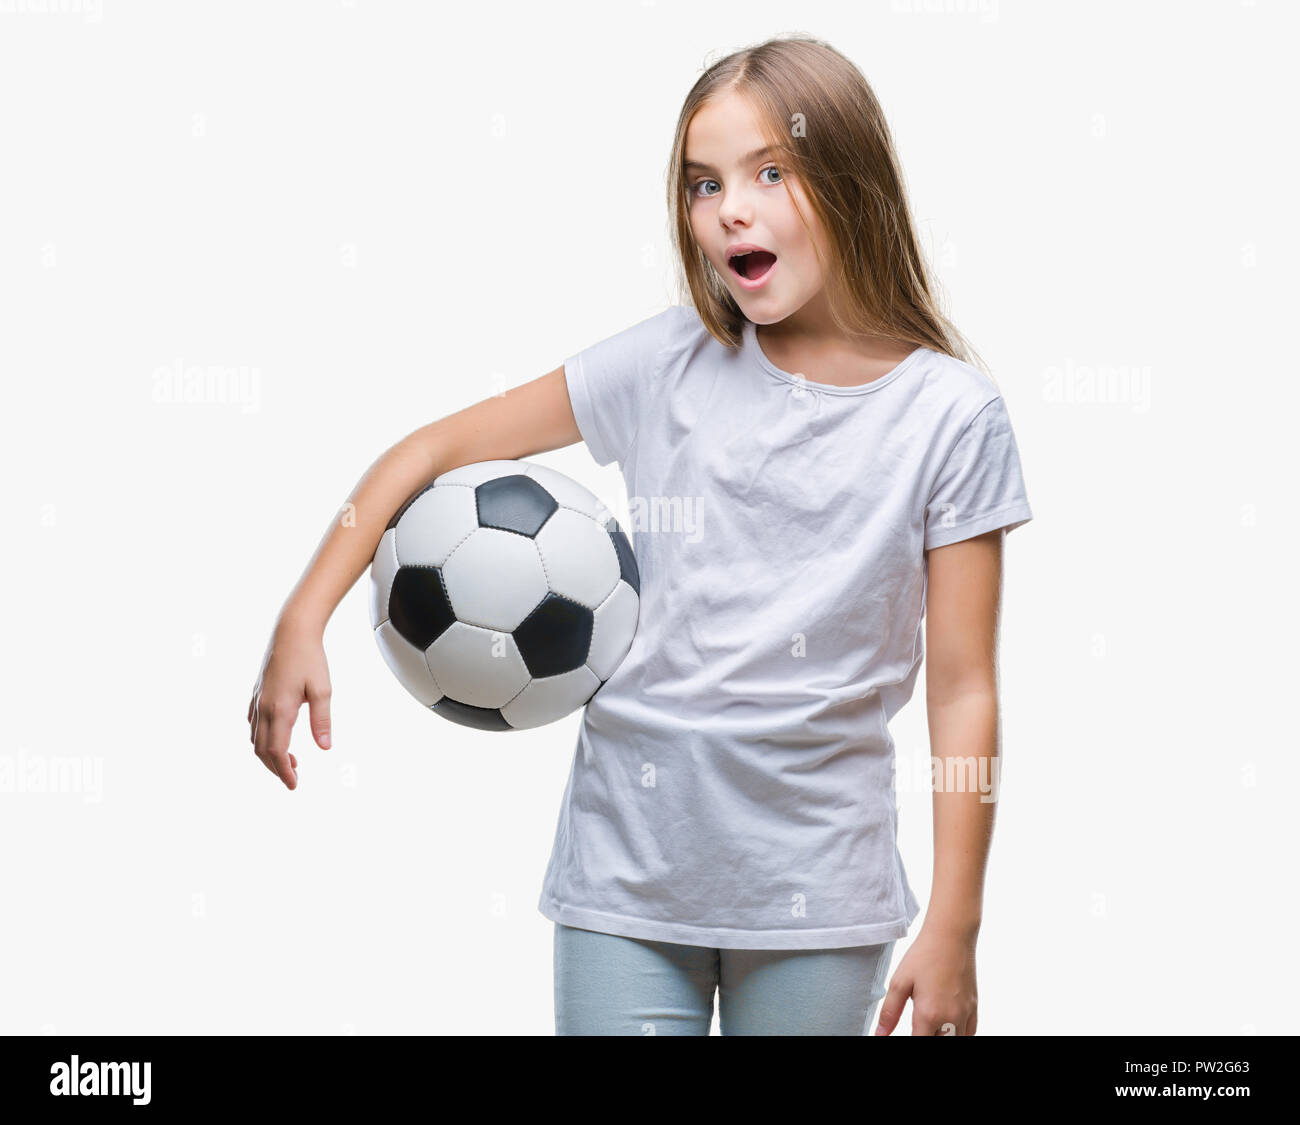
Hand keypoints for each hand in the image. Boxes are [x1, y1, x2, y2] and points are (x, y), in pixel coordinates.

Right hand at [247, 616, 332, 789]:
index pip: (277, 752)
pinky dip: (261, 739)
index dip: (284, 772)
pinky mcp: (257, 694)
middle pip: (262, 751)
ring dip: (269, 755)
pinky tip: (275, 738)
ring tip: (290, 761)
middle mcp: (264, 708)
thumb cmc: (310, 659)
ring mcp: (257, 701)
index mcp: (280, 710)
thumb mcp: (323, 690)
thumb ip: (322, 720)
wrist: (291, 633)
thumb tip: (325, 747)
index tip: (294, 785)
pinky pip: (252, 724)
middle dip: (276, 769)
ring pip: (255, 739)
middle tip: (293, 779)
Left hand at [874, 923, 977, 1035]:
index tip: (906, 1032)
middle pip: (939, 1044)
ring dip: (942, 1037)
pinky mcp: (974, 1007)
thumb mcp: (899, 981)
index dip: (908, 1043)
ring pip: (957, 1041)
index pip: (919, 1044)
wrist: (952, 935)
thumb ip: (889, 1012)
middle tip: (917, 1025)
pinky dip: (959, 1035)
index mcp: (929, 1015)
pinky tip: (948, 1028)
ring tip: (930, 1026)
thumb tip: (879, 1034)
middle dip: (926, 1037)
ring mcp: (965, 1014)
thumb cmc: (924, 956)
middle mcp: (951, 1019)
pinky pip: (970, 1033)